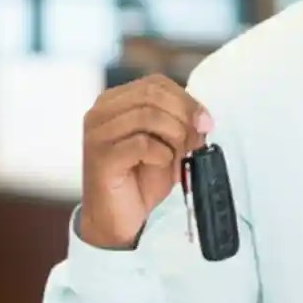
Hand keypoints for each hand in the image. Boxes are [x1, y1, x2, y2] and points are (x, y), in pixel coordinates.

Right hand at [80, 74, 211, 249]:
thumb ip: (180, 122)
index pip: (156, 83)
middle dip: (182, 116)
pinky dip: (162, 154)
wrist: (117, 219)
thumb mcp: (167, 143)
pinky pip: (142, 144)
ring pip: (147, 116)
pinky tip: (161, 164)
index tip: (204, 121)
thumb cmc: (140, 179)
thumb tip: (202, 116)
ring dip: (174, 136)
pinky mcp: (101, 158)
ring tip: (178, 155)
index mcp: (115, 101)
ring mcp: (97, 134)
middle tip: (194, 140)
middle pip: (152, 95)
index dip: (186, 99)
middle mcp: (101, 112)